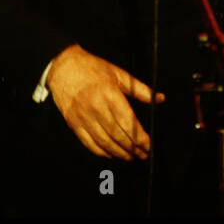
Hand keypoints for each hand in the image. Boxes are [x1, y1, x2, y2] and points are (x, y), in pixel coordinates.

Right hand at [45, 45, 163, 160]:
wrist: (63, 67)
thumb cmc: (92, 68)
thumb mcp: (119, 74)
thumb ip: (140, 89)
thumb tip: (159, 98)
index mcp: (110, 94)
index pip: (128, 122)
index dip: (140, 138)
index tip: (149, 146)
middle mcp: (96, 107)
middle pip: (118, 135)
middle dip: (133, 148)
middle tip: (143, 155)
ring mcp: (83, 117)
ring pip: (104, 142)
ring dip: (119, 153)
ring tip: (130, 156)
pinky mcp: (73, 123)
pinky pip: (89, 143)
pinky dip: (101, 151)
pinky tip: (111, 154)